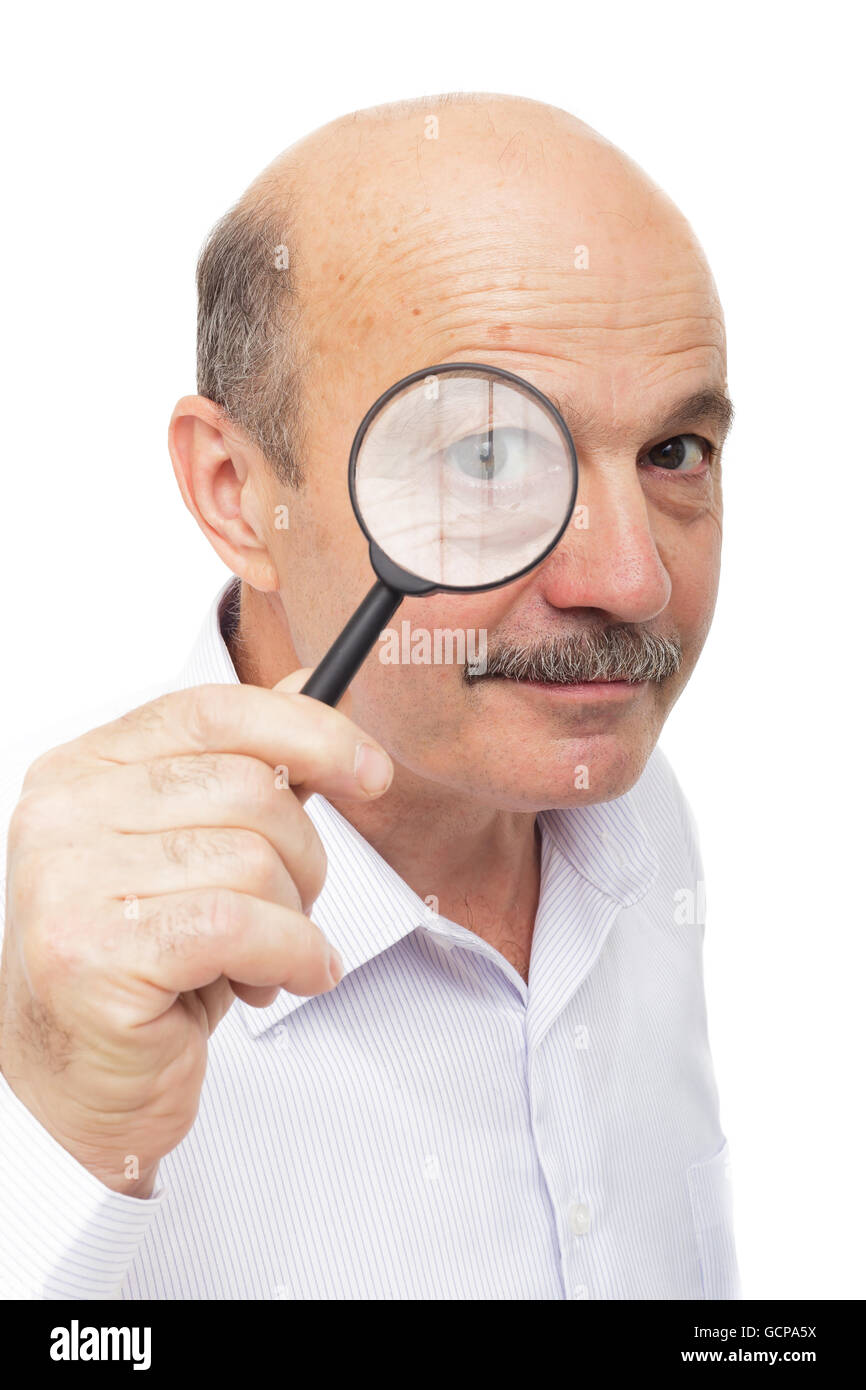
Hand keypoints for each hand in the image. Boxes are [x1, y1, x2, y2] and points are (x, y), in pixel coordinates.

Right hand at [0, 673, 392, 1196]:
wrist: (77, 1085)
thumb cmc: (140, 965)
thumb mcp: (194, 851)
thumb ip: (245, 766)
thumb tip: (313, 688)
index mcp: (82, 770)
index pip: (212, 712)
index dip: (309, 732)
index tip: (370, 771)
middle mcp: (64, 816)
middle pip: (248, 788)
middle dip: (305, 856)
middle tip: (293, 906)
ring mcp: (72, 884)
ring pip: (254, 860)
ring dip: (293, 918)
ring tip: (266, 955)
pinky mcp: (98, 956)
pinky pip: (244, 927)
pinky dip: (291, 955)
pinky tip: (282, 981)